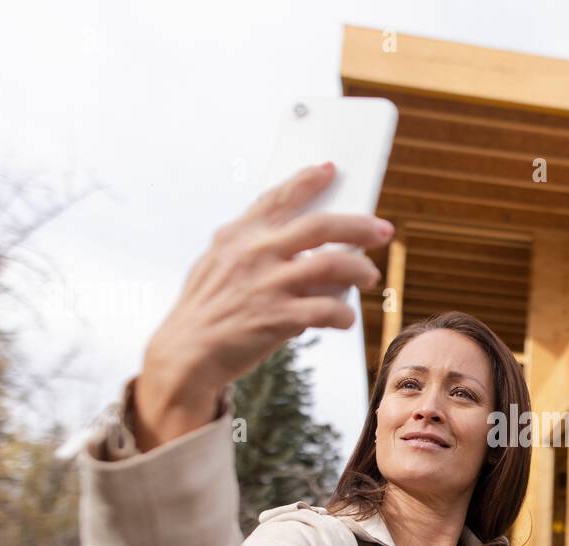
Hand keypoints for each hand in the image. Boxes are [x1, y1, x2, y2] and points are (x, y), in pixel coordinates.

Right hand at [134, 162, 393, 449]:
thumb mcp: (217, 263)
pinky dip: (343, 315)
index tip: (331, 169)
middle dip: (359, 226)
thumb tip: (300, 241)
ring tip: (370, 277)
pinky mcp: (278, 318)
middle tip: (383, 230)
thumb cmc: (207, 308)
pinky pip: (327, 311)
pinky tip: (345, 319)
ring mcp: (268, 285)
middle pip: (321, 227)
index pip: (278, 198)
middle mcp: (255, 253)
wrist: (185, 353)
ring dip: (360, 270)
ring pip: (332, 266)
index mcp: (239, 235)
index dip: (307, 181)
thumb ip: (251, 246)